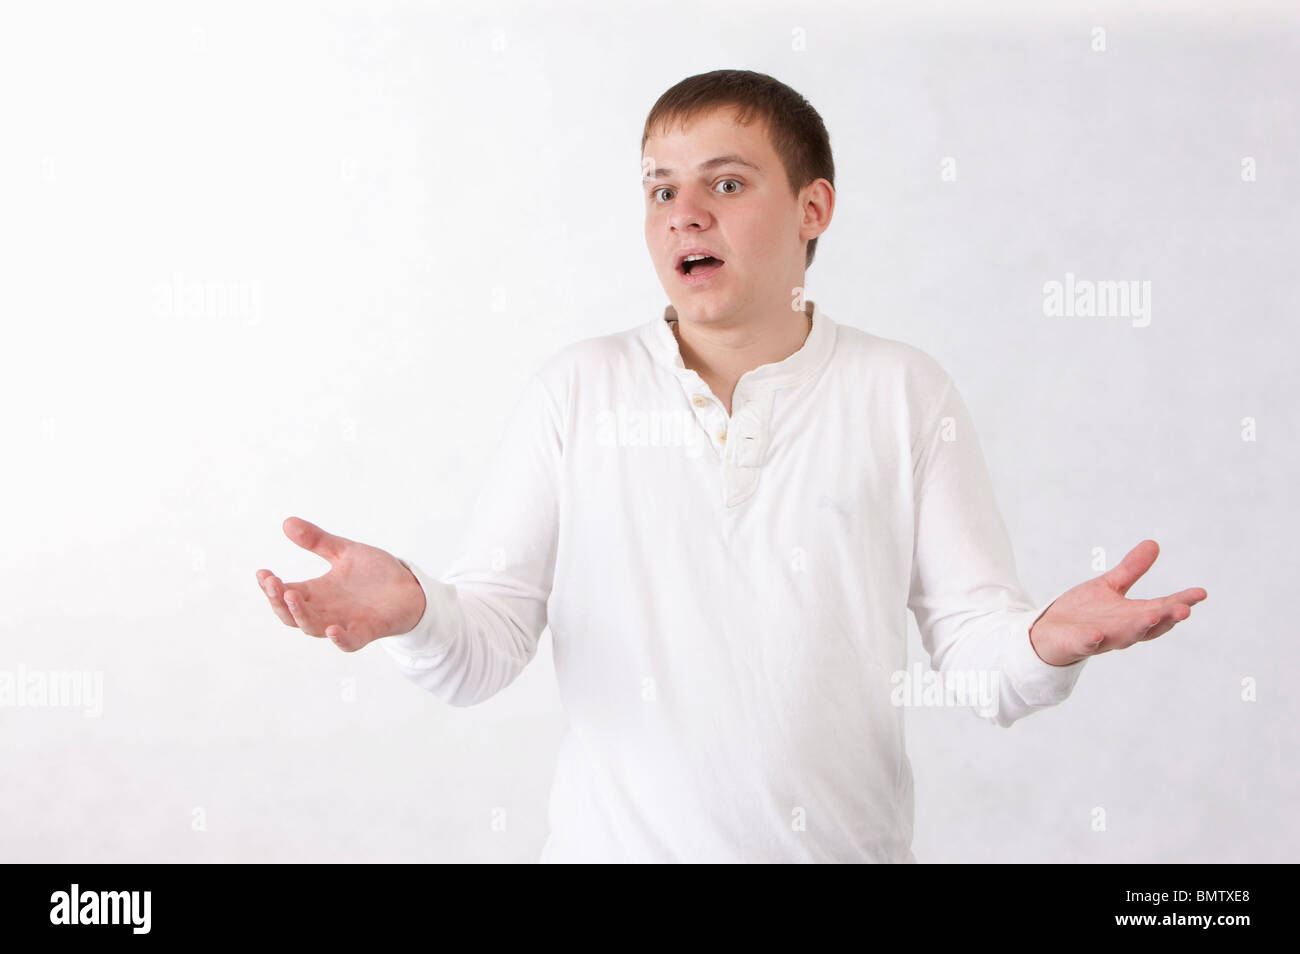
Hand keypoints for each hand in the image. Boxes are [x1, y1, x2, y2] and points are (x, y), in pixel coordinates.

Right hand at [255, 516, 426, 651]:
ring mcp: (344, 622)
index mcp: (316, 593)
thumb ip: (317, 541)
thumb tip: (287, 522)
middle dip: (278, 600)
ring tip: (291, 596)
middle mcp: (325, 610)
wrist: (411, 587)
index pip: (284, 593)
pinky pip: (349, 642)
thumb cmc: (376, 574)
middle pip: (291, 614)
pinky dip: (340, 639)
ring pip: (313, 628)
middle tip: (273, 582)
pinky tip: (332, 630)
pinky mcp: (367, 631)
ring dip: (300, 615)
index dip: (270, 586)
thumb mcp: (344, 551)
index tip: (263, 572)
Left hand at [1028, 539, 1206, 666]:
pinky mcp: (1075, 644)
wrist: (1048, 633)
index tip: (1200, 593)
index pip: (1162, 609)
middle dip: (1166, 618)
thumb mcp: (1109, 586)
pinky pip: (1084, 644)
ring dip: (1138, 628)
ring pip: (1123, 637)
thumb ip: (1131, 570)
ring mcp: (1100, 639)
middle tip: (1184, 610)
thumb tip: (1153, 543)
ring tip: (1153, 616)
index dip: (1181, 602)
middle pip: (1149, 626)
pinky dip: (1091, 640)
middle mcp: (1121, 630)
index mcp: (1132, 615)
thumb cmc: (1083, 612)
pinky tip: (1096, 635)